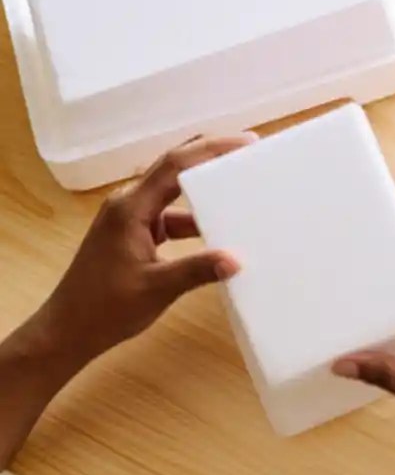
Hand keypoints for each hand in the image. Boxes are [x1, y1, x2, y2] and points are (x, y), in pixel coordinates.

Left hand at [27, 134, 256, 364]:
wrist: (66, 332)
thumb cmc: (104, 308)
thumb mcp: (156, 289)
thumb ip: (197, 271)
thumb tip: (236, 260)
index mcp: (130, 208)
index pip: (175, 165)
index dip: (211, 149)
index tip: (247, 142)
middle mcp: (128, 204)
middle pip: (173, 168)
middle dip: (210, 157)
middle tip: (249, 152)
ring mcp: (130, 219)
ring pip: (173, 193)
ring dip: (205, 192)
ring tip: (241, 191)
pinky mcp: (133, 234)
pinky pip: (169, 216)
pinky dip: (194, 219)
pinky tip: (218, 230)